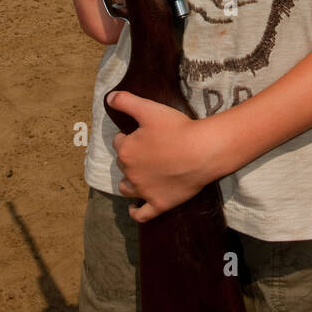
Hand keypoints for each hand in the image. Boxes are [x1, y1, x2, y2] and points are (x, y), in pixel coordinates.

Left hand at [108, 91, 218, 222]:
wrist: (202, 151)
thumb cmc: (177, 128)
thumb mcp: (149, 109)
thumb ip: (126, 101)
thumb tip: (109, 97)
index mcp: (126, 150)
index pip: (119, 142)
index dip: (128, 136)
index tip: (140, 133)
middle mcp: (131, 173)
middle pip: (123, 164)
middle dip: (130, 157)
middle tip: (146, 150)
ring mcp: (144, 191)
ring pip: (127, 188)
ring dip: (128, 182)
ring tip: (136, 176)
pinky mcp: (159, 204)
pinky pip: (141, 214)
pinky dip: (135, 212)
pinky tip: (133, 208)